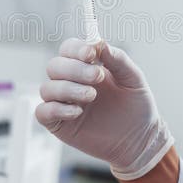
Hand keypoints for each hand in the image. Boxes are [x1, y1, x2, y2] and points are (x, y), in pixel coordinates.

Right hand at [37, 38, 173, 179]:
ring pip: (47, 88)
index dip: (76, 48)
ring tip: (91, 96)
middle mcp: (70, 82)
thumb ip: (118, 59)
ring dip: (68, 88)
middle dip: (74, 69)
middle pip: (54, 66)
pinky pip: (43, 112)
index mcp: (86, 67)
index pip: (69, 49)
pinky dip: (56, 109)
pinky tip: (77, 112)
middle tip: (97, 77)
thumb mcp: (133, 79)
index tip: (92, 53)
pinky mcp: (59, 124)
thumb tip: (100, 43)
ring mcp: (63, 103)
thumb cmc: (136, 107)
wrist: (139, 139)